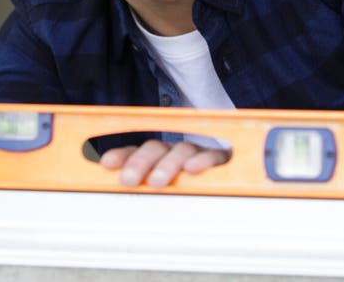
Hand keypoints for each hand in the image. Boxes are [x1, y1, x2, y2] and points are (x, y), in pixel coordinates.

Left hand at [98, 139, 230, 188]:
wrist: (236, 183)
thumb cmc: (192, 191)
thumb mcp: (165, 195)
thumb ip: (144, 192)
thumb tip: (119, 193)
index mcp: (159, 158)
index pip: (137, 152)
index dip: (122, 156)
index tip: (107, 164)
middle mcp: (176, 153)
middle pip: (155, 148)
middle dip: (140, 162)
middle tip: (128, 180)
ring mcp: (199, 154)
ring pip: (181, 150)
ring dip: (168, 164)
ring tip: (157, 182)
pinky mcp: (222, 160)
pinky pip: (213, 156)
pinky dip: (202, 161)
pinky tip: (193, 170)